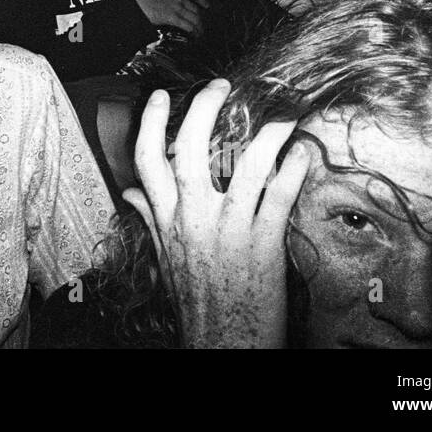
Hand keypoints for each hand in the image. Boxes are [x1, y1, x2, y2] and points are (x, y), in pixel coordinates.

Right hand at [121, 80, 310, 347]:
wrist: (224, 344)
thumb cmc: (197, 304)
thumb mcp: (165, 258)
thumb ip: (151, 218)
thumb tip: (131, 192)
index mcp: (168, 219)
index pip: (148, 160)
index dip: (152, 122)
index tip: (161, 96)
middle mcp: (194, 217)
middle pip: (192, 149)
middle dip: (205, 109)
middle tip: (221, 86)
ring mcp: (230, 228)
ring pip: (247, 165)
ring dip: (266, 133)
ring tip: (279, 113)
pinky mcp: (264, 242)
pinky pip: (280, 196)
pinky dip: (292, 169)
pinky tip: (300, 152)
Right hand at [131, 0, 208, 34]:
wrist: (136, 2)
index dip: (202, 0)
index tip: (207, 5)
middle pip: (195, 9)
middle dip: (200, 19)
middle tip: (201, 25)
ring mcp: (176, 7)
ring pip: (193, 18)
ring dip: (198, 27)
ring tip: (199, 33)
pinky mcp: (172, 17)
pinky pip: (187, 25)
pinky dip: (192, 31)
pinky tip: (194, 34)